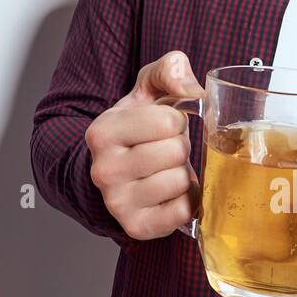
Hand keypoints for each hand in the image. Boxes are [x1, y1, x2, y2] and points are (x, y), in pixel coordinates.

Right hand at [85, 49, 205, 240]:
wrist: (113, 170)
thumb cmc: (137, 127)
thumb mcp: (147, 90)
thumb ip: (169, 70)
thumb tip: (193, 89)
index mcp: (102, 132)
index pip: (168, 121)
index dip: (174, 120)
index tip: (161, 125)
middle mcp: (103, 170)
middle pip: (176, 151)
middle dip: (180, 146)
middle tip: (164, 149)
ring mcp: (118, 203)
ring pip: (181, 181)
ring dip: (182, 173)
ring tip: (165, 169)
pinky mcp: (136, 227)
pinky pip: (183, 211)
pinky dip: (186, 200)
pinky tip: (170, 192)